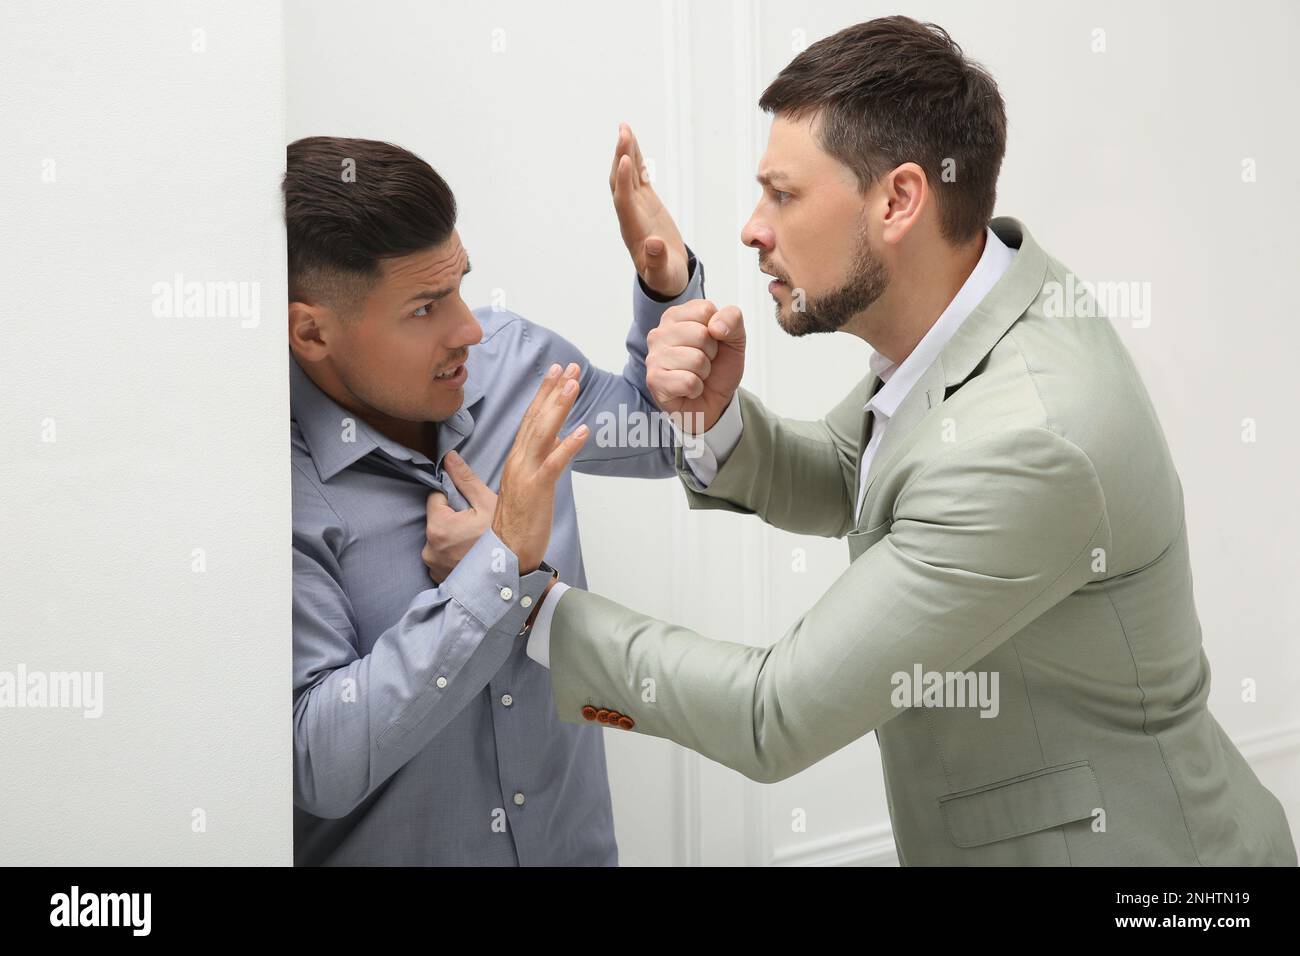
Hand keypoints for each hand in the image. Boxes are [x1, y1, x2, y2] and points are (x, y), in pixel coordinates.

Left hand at [422, 450, 497, 582]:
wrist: (514, 574)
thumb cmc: (503, 539)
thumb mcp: (487, 503)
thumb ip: (465, 479)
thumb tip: (449, 457)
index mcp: (439, 526)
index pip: (435, 498)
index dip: (453, 498)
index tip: (469, 508)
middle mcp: (430, 548)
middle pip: (436, 520)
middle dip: (452, 519)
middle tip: (476, 527)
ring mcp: (433, 566)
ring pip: (439, 540)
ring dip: (451, 538)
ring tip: (475, 544)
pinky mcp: (439, 578)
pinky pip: (441, 559)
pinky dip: (452, 556)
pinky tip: (470, 557)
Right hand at [492, 362, 588, 572]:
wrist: (505, 552)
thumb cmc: (518, 522)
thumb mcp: (528, 486)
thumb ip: (538, 462)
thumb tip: (555, 443)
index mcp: (517, 459)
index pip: (531, 419)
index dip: (544, 394)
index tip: (557, 372)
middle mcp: (519, 461)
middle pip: (536, 418)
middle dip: (553, 390)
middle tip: (569, 367)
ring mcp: (526, 474)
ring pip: (543, 434)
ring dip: (559, 407)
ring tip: (574, 385)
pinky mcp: (537, 490)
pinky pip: (553, 464)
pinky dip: (568, 445)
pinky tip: (584, 430)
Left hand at [610, 122, 688, 297]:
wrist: (666, 278)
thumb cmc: (665, 278)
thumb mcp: (663, 274)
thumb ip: (657, 261)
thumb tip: (652, 244)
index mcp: (633, 231)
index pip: (624, 201)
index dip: (622, 181)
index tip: (623, 160)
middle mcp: (630, 215)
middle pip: (620, 182)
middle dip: (620, 157)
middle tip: (623, 132)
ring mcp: (637, 207)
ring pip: (627, 176)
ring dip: (625, 152)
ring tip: (625, 128)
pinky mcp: (646, 203)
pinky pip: (638, 178)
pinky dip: (635, 160)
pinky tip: (633, 143)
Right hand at [645, 299, 745, 432]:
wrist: (713, 403)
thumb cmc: (718, 368)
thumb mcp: (735, 339)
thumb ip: (732, 319)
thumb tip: (716, 326)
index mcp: (676, 316)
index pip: (705, 310)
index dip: (718, 330)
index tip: (711, 342)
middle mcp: (660, 333)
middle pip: (701, 334)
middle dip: (711, 353)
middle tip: (703, 362)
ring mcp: (654, 356)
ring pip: (696, 359)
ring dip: (704, 372)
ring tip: (696, 375)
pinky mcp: (654, 380)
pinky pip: (688, 381)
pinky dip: (696, 389)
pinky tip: (688, 389)